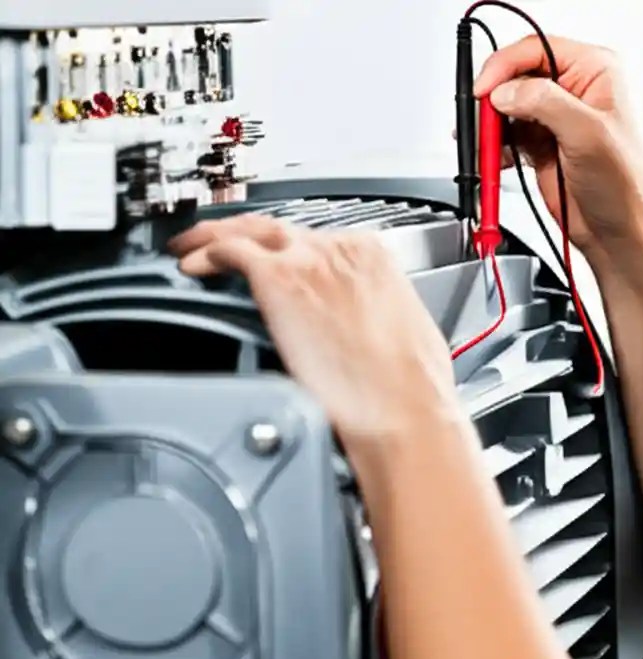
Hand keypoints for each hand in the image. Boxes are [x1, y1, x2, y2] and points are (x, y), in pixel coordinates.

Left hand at [168, 214, 464, 444]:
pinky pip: (228, 253)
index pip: (317, 239)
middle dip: (244, 231)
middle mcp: (341, 250)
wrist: (401, 407)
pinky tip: (191, 268)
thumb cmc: (411, 386)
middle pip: (279, 228)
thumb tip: (359, 328)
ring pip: (249, 231)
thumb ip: (372, 316)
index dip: (287, 249)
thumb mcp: (401, 332)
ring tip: (191, 246)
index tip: (275, 259)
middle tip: (219, 239)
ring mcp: (308, 261)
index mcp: (374, 259)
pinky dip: (205, 255)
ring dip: (216, 235)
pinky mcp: (279, 279)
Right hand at [474, 35, 642, 259]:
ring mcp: (556, 118)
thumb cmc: (625, 188)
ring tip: (485, 145)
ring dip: (491, 125)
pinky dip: (494, 146)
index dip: (505, 66)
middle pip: (517, 76)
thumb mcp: (589, 136)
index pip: (538, 49)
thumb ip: (546, 103)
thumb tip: (507, 90)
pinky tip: (494, 159)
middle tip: (481, 121)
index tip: (484, 89)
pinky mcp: (542, 144)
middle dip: (495, 98)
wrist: (619, 235)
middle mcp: (575, 90)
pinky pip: (506, 134)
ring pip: (507, 106)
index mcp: (596, 72)